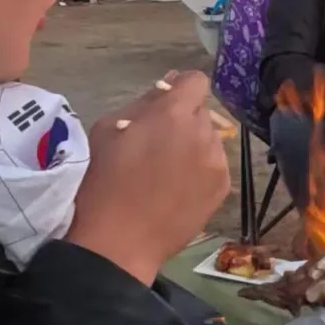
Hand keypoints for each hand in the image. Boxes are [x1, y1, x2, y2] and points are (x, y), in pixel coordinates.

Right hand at [66, 70, 230, 284]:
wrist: (118, 243)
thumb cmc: (102, 183)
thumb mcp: (107, 130)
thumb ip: (143, 104)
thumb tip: (167, 88)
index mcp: (173, 113)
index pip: (195, 81)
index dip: (180, 88)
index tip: (165, 103)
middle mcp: (203, 133)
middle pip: (201, 112)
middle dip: (183, 119)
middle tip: (158, 142)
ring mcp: (217, 162)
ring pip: (210, 139)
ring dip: (193, 144)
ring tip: (168, 170)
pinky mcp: (222, 188)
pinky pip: (215, 165)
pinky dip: (200, 169)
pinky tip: (177, 188)